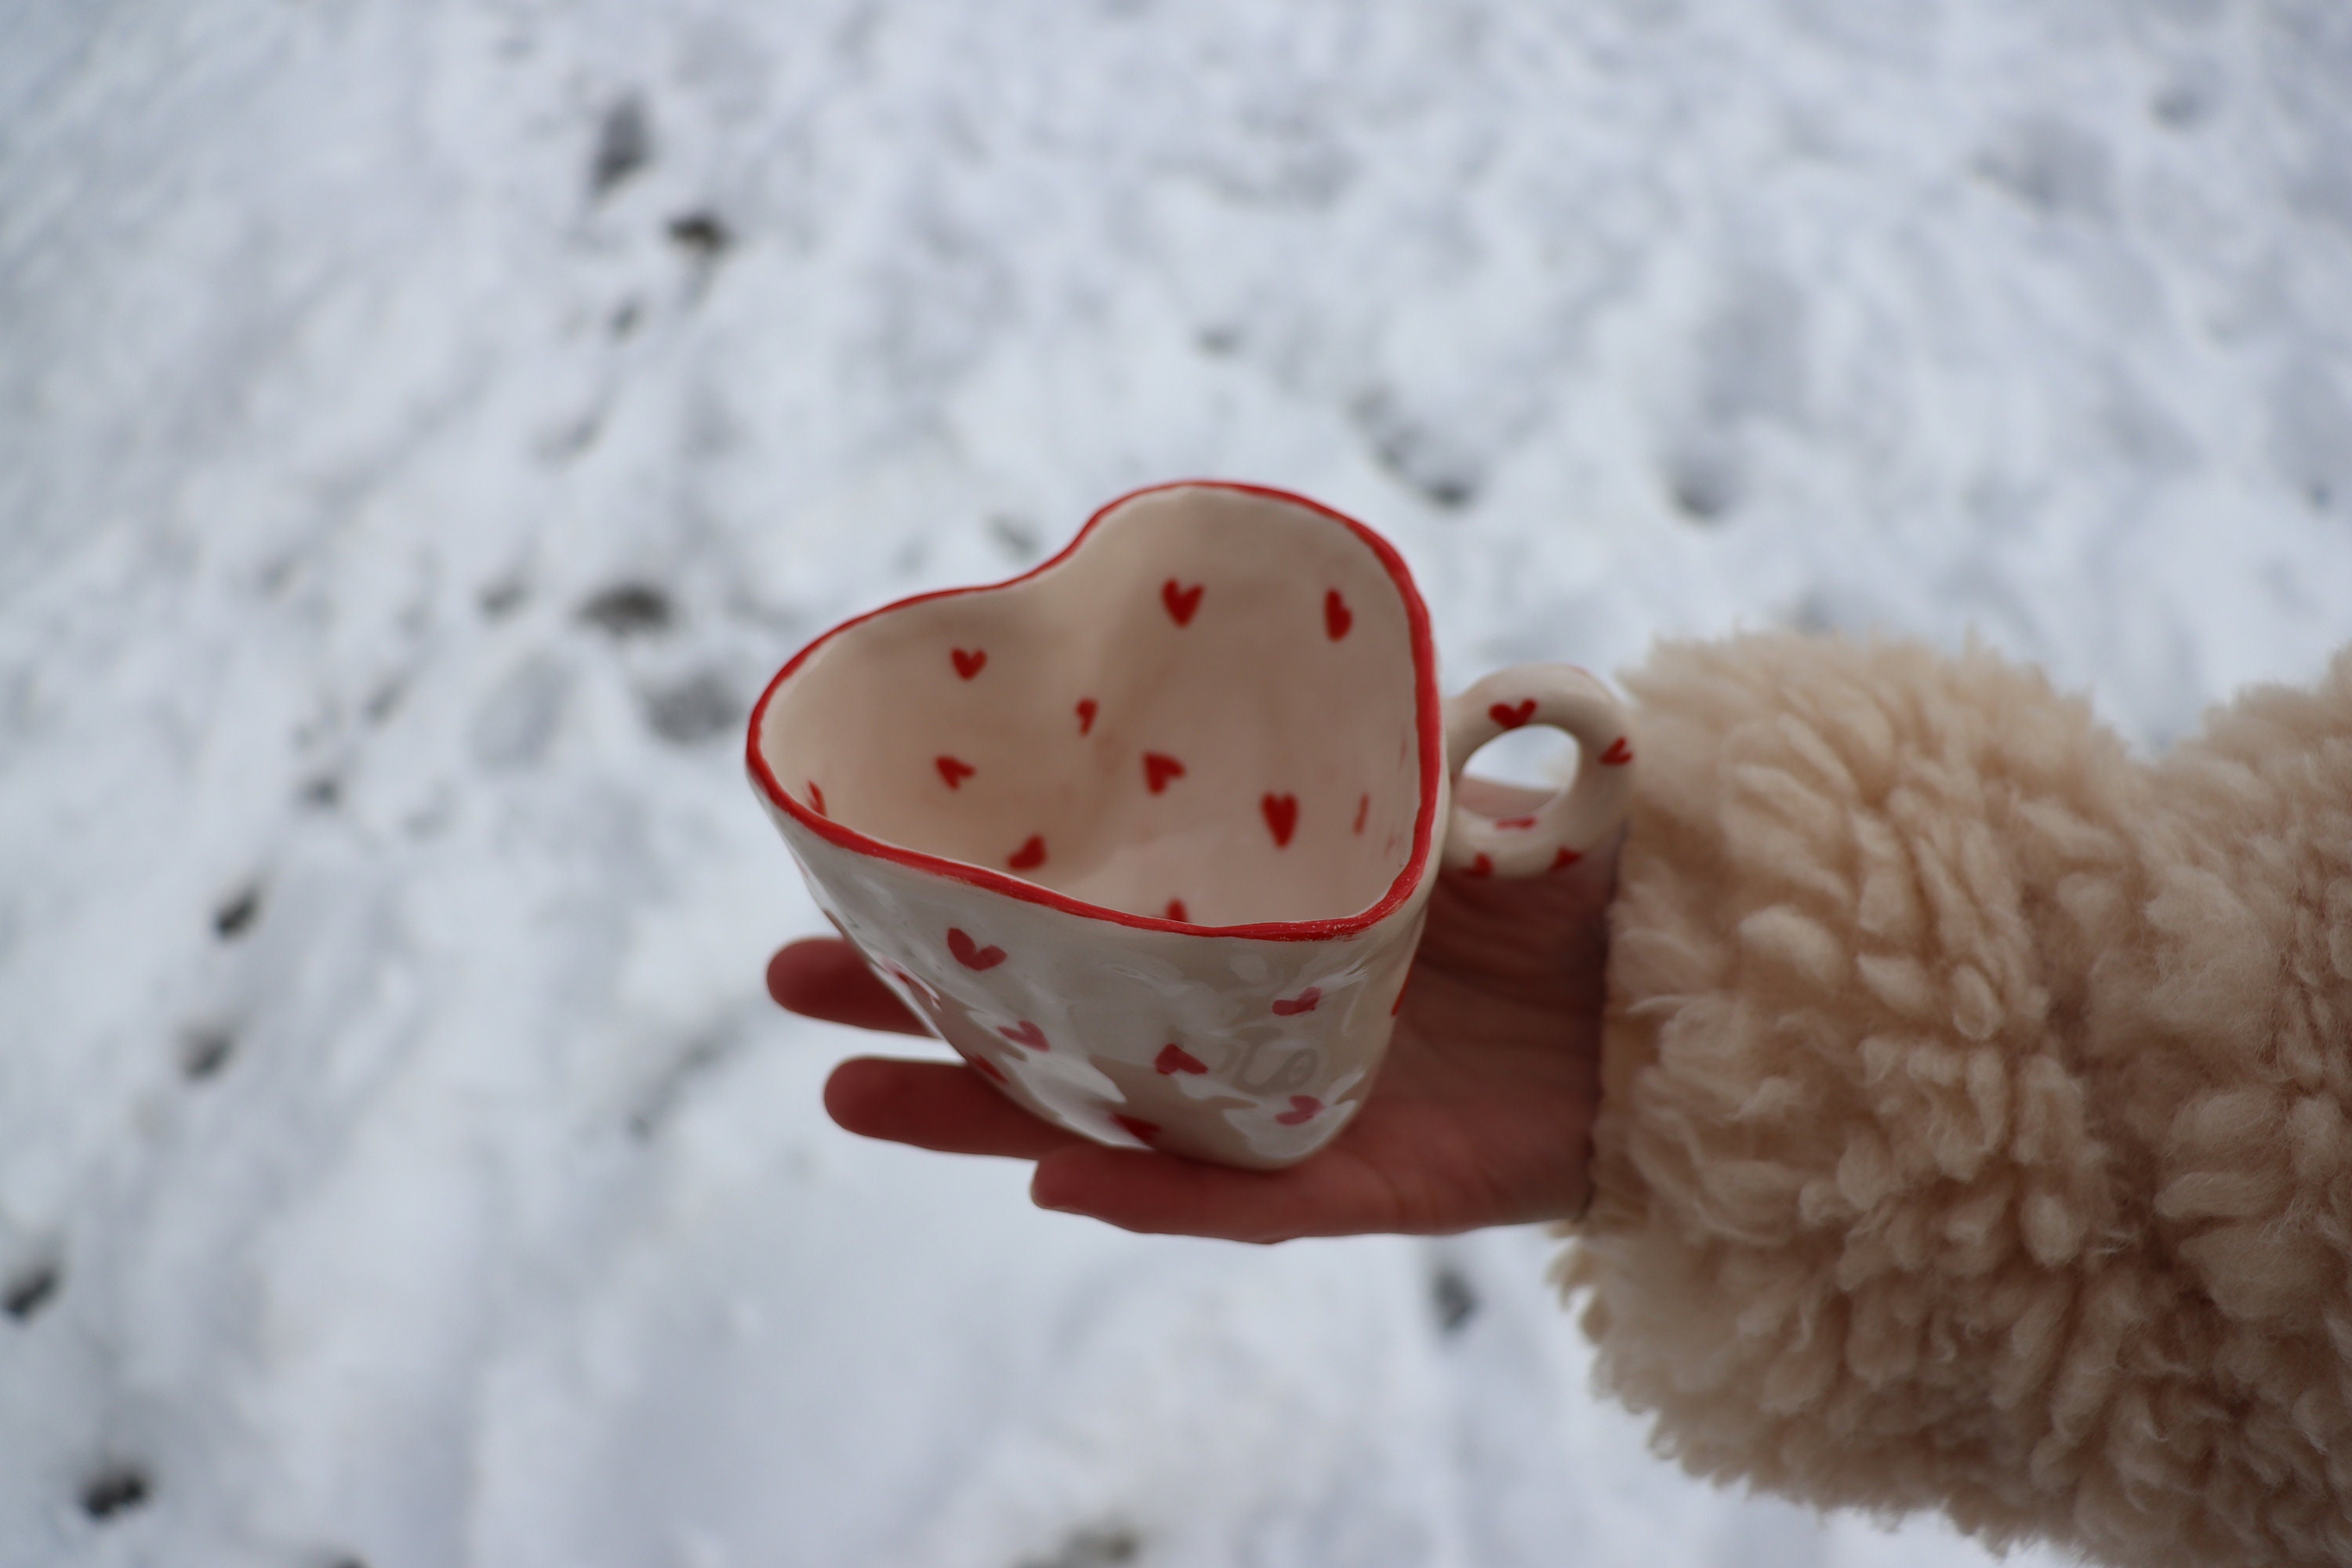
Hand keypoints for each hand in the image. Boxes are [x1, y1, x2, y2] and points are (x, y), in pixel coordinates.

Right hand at [768, 781, 1612, 1242]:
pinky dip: (1154, 1191)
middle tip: (792, 971)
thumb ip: (1390, 737)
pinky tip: (1054, 1178)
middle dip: (917, 1006)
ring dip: (979, 1116)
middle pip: (1050, 1030)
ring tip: (849, 1096)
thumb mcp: (1464, 791)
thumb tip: (1319, 636)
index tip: (860, 861)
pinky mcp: (1360, 1186)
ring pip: (1103, 1124)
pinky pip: (1237, 1198)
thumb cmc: (1576, 902)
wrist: (1694, 1005)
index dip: (969, 905)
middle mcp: (1236, 1028)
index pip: (1079, 924)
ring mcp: (1284, 1111)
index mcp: (1240, 934)